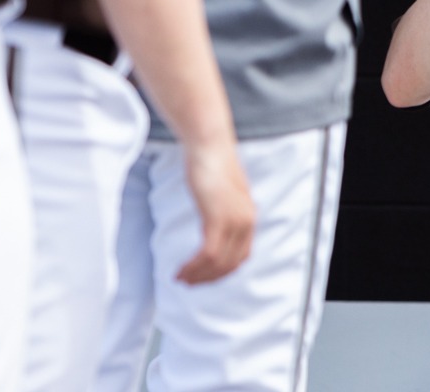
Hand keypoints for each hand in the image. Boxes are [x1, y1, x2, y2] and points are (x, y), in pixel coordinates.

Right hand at [175, 141, 254, 284]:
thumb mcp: (223, 192)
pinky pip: (207, 254)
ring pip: (217, 262)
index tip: (204, 277)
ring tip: (180, 279)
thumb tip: (214, 222)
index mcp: (250, 216)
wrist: (209, 145)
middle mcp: (247, 221)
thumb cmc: (211, 165)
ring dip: (197, 275)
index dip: (222, 272)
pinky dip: (193, 266)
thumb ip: (223, 209)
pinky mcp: (217, 218)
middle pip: (230, 264)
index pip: (241, 257)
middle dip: (208, 278)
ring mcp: (234, 220)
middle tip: (187, 283)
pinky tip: (180, 270)